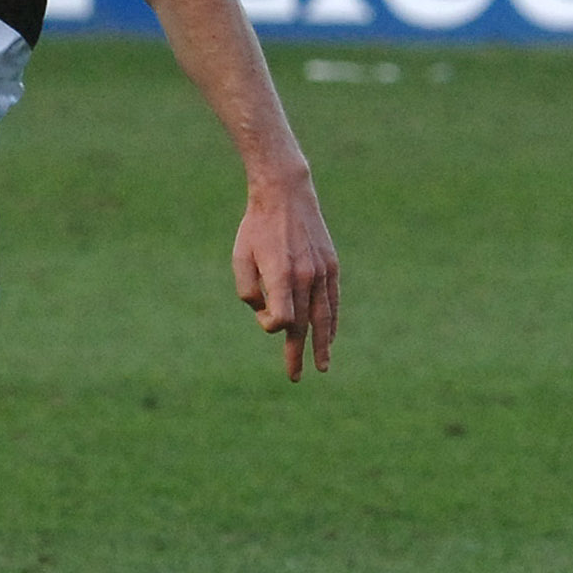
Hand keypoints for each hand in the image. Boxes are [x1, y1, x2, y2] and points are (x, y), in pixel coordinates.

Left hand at [232, 174, 338, 381]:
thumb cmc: (256, 228)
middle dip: (297, 353)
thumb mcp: (240, 257)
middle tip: (295, 377)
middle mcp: (305, 277)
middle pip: (303, 325)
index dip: (271, 326)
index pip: (281, 318)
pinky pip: (333, 301)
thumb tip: (266, 316)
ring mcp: (321, 272)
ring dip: (322, 345)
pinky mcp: (331, 265)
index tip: (263, 317)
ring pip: (323, 317)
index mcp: (280, 275)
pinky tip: (329, 338)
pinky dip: (331, 322)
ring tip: (321, 367)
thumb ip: (248, 290)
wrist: (286, 194)